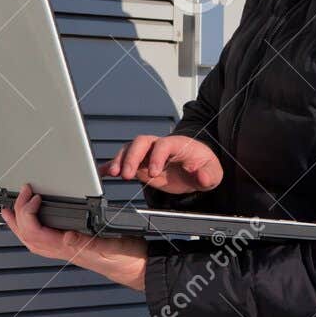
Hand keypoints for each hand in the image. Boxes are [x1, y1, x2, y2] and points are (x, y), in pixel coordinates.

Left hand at [0, 184, 146, 290]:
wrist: (138, 267)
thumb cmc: (127, 258)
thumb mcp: (111, 246)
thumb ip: (88, 243)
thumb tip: (67, 237)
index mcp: (70, 248)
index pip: (37, 233)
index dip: (28, 214)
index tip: (33, 196)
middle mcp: (65, 250)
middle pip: (29, 238)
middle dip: (16, 219)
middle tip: (11, 201)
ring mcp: (67, 250)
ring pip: (33, 241)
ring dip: (19, 226)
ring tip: (11, 212)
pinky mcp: (74, 246)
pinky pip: (44, 240)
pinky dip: (33, 230)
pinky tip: (36, 223)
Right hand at [100, 133, 222, 195]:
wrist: (197, 170)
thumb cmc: (204, 167)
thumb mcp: (212, 173)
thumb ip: (207, 174)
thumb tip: (200, 174)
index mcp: (178, 144)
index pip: (163, 144)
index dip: (157, 156)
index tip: (153, 173)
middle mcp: (160, 146)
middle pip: (142, 142)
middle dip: (132, 156)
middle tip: (127, 174)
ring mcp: (148, 154)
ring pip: (130, 149)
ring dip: (120, 160)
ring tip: (113, 173)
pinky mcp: (140, 164)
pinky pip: (123, 161)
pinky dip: (111, 165)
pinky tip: (102, 172)